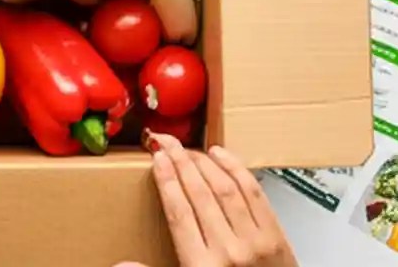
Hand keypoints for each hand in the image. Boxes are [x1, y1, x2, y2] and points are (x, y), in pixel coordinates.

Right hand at [118, 134, 298, 266]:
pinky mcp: (275, 235)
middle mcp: (227, 251)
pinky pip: (253, 192)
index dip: (166, 181)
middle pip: (199, 195)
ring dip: (204, 163)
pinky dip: (236, 169)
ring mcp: (254, 241)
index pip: (178, 214)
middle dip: (180, 163)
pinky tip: (222, 156)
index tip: (157, 159)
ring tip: (189, 149)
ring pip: (224, 189)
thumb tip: (121, 263)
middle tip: (167, 142)